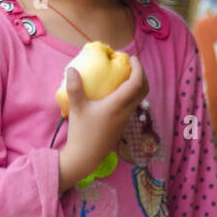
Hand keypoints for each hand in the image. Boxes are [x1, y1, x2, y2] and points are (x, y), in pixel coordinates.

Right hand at [58, 59, 148, 192]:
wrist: (86, 157)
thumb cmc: (82, 132)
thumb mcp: (76, 108)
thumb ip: (75, 87)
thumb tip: (72, 68)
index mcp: (118, 105)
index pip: (137, 83)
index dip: (139, 69)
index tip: (132, 58)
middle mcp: (126, 111)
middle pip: (144, 90)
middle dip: (142, 74)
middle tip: (132, 64)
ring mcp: (126, 119)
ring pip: (139, 98)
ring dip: (137, 84)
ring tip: (125, 75)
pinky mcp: (122, 124)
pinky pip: (132, 104)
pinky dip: (131, 93)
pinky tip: (117, 91)